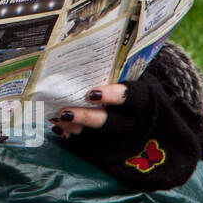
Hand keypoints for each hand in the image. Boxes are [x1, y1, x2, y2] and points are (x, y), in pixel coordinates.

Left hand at [50, 73, 201, 189]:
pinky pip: (92, 146)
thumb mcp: (129, 78)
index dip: (113, 96)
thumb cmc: (129, 89)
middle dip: (87, 117)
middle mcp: (136, 121)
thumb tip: (87, 54)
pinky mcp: (112, 147)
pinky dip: (74, 138)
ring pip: (101, 136)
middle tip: (65, 112)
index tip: (91, 94)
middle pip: (113, 123)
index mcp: (143, 99)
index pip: (132, 97)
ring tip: (58, 119)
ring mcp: (124, 137)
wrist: (144, 112)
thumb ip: (113, 73)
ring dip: (77, 128)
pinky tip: (60, 129)